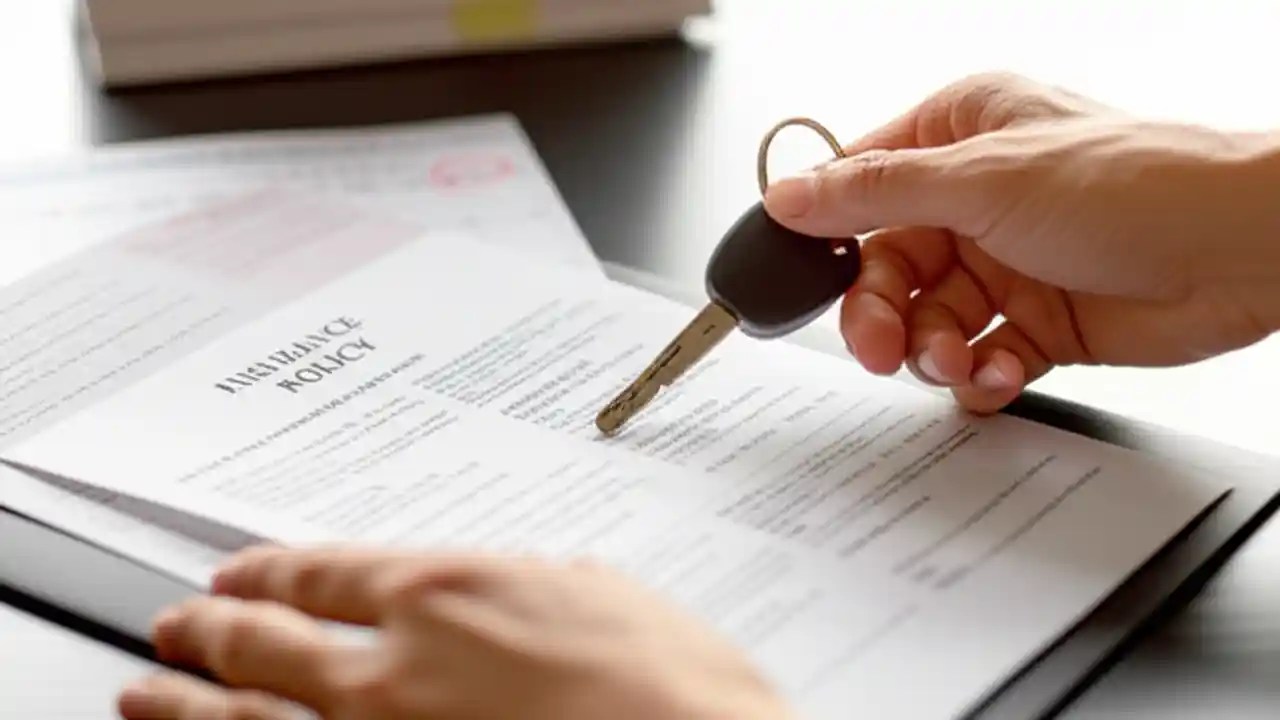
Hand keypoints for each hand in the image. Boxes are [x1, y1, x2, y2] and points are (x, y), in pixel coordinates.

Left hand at [117, 546, 792, 719]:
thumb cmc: (670, 686)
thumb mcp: (601, 596)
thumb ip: (532, 589)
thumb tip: (516, 590)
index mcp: (447, 593)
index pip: (324, 573)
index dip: (268, 573)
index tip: (237, 576)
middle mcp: (391, 669)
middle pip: (264, 643)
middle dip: (208, 633)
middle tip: (174, 626)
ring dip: (184, 707)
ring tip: (146, 694)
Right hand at [764, 71, 1279, 411]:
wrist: (1241, 253)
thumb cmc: (1135, 184)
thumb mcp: (980, 180)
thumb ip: (873, 194)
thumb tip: (789, 196)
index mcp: (959, 136)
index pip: (861, 187)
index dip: (828, 236)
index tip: (804, 279)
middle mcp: (978, 198)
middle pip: (887, 267)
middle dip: (882, 313)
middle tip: (881, 346)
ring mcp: (1009, 262)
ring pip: (928, 320)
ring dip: (934, 349)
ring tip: (961, 357)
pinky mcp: (1040, 321)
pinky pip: (980, 356)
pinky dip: (981, 374)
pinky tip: (1000, 371)